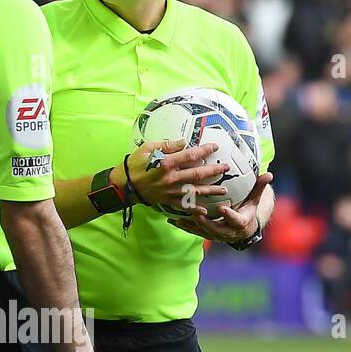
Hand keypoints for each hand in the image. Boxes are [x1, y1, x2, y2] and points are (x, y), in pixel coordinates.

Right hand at [112, 138, 229, 211]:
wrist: (124, 185)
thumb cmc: (135, 164)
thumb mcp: (148, 148)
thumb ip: (168, 145)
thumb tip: (185, 142)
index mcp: (166, 163)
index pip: (191, 155)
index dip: (205, 151)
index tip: (215, 147)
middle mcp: (171, 178)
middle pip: (198, 174)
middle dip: (214, 171)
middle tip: (226, 168)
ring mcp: (170, 191)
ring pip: (195, 191)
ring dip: (211, 191)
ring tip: (224, 190)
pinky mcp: (167, 201)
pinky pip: (184, 206)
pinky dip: (195, 208)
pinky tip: (206, 209)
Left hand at [166, 172, 272, 244]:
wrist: (241, 230)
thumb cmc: (247, 210)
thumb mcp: (254, 200)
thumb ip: (259, 187)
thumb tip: (269, 174)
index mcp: (239, 223)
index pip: (235, 220)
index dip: (229, 215)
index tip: (223, 208)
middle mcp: (226, 232)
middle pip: (214, 228)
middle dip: (205, 221)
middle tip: (196, 213)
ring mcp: (214, 235)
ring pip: (201, 231)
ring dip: (190, 224)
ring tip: (180, 216)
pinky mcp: (205, 234)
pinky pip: (193, 231)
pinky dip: (183, 225)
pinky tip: (172, 219)